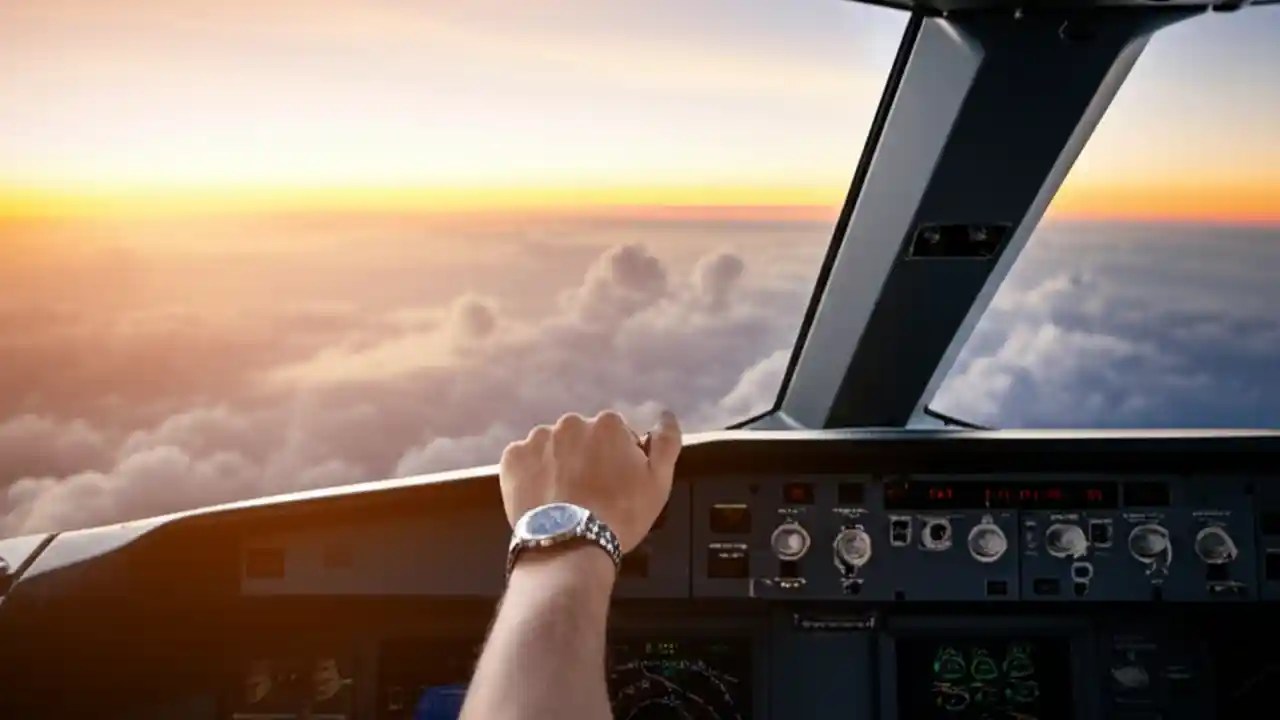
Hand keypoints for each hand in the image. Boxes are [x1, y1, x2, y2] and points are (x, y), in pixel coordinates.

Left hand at [499, 410, 681, 553]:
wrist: (569, 545)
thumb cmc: (620, 515)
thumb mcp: (658, 482)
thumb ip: (667, 442)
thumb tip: (666, 415)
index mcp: (608, 424)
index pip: (616, 435)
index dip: (617, 460)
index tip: (615, 484)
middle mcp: (571, 422)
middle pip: (582, 438)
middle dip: (585, 458)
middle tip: (589, 494)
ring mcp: (538, 438)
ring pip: (553, 447)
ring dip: (558, 464)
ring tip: (563, 498)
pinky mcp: (512, 457)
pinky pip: (525, 459)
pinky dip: (532, 473)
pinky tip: (542, 496)